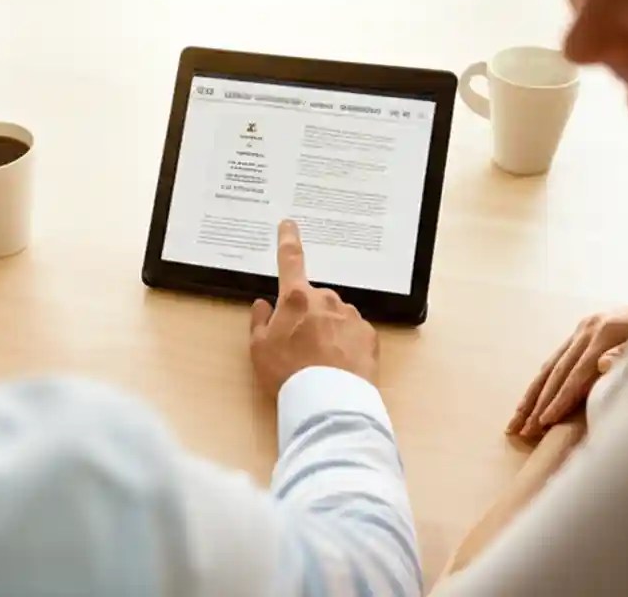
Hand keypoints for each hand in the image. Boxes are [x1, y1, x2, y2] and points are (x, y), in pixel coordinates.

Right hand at [249, 220, 379, 395]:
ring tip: (320, 360)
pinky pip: (353, 332)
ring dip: (328, 328)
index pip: (290, 261)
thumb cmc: (288, 374)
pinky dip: (346, 343)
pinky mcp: (369, 335)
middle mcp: (326, 300)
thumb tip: (263, 305)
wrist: (328, 402)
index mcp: (295, 298)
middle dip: (308, 312)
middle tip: (299, 343)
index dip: (288, 240)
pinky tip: (339, 364)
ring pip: (336, 314)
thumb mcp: (259, 349)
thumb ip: (259, 321)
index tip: (289, 225)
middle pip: (314, 298)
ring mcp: (350, 316)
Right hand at [507, 308, 627, 438]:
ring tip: (516, 420)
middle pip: (556, 371)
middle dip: (538, 402)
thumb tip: (602, 364)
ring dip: (532, 395)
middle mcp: (587, 328)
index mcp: (604, 331)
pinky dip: (542, 381)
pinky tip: (532, 398)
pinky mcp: (583, 332)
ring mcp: (582, 329)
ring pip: (550, 366)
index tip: (545, 422)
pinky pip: (556, 360)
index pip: (576, 373)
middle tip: (523, 429)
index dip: (560, 399)